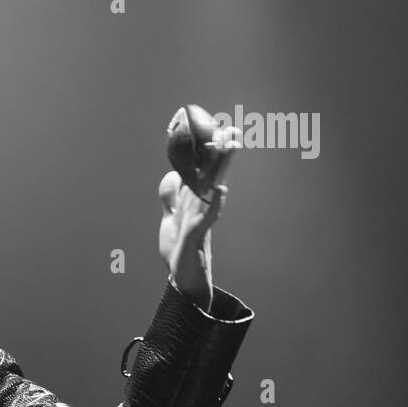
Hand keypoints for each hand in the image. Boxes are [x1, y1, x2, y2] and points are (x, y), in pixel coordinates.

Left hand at [158, 126, 236, 311]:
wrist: (183, 277)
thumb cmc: (180, 249)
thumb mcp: (172, 219)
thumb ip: (172, 198)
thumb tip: (172, 176)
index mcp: (195, 202)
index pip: (205, 171)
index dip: (212, 152)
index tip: (222, 129)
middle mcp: (201, 207)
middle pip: (213, 175)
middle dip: (223, 153)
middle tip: (235, 130)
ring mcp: (200, 220)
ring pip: (212, 189)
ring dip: (222, 169)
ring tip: (230, 149)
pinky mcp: (195, 236)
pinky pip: (207, 218)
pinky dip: (215, 205)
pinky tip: (222, 191)